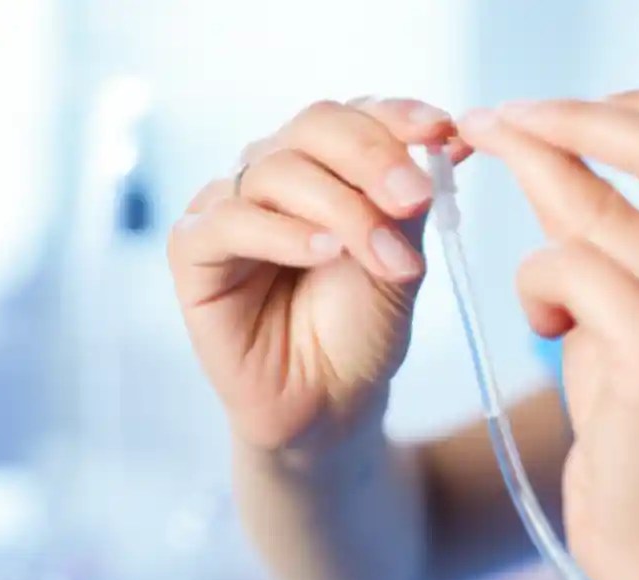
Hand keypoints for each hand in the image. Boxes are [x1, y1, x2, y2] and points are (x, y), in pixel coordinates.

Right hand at [169, 98, 470, 450]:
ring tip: (388, 260)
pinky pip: (230, 220)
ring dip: (344, 210)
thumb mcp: (401, 260)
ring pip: (278, 170)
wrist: (331, 405)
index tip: (444, 131)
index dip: (397, 115)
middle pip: (315, 128)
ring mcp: (229, 207)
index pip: (354, 115)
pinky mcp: (193, 250)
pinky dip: (284, 233)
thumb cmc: (361, 331)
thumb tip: (445, 137)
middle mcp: (272, 174)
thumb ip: (409, 202)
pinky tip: (325, 253)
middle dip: (374, 157)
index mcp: (323, 166)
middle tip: (417, 200)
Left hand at [458, 90, 638, 579]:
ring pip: (596, 209)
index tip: (554, 117)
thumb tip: (546, 155)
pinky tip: (546, 329)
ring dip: (533, 233)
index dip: (629, 103)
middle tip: (490, 124)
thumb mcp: (630, 320)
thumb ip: (609, 241)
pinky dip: (536, 289)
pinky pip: (568, 271)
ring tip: (537, 291)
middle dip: (566, 119)